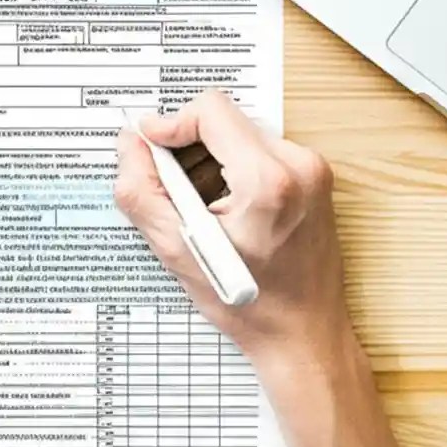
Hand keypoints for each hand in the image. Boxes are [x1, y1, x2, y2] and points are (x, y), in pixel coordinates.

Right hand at [114, 90, 350, 358]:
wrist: (304, 336)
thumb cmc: (252, 305)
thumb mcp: (178, 251)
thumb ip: (143, 191)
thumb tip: (131, 145)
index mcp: (268, 180)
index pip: (211, 110)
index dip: (171, 124)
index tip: (150, 148)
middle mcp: (299, 165)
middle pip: (225, 121)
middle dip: (190, 149)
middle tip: (175, 192)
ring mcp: (313, 170)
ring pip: (241, 135)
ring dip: (211, 162)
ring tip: (203, 210)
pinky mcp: (315, 178)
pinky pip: (261, 153)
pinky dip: (234, 172)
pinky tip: (227, 213)